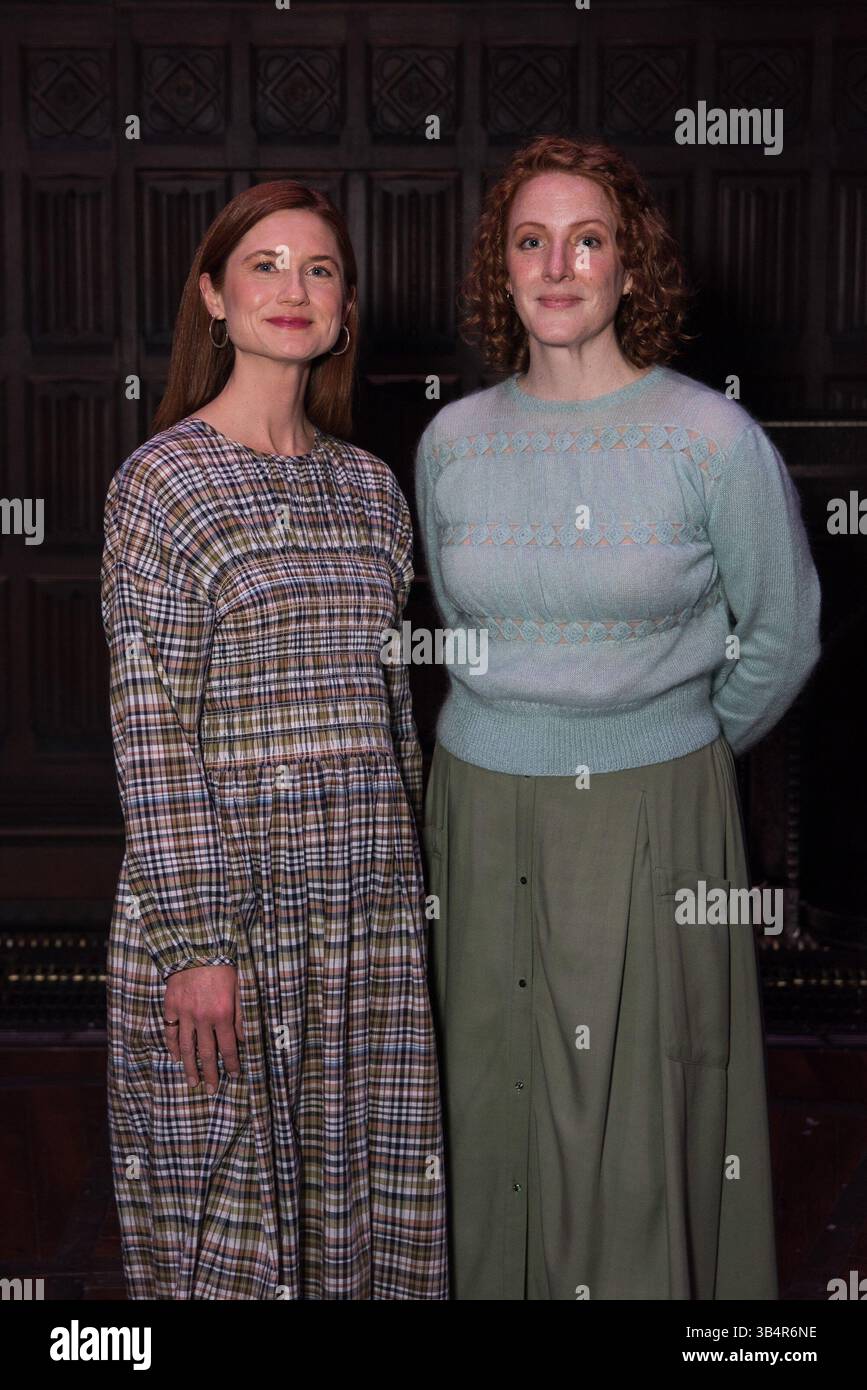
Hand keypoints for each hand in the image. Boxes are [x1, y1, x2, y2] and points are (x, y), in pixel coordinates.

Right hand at [163, 963, 243, 1092]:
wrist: (196, 947)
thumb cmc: (224, 966)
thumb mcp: (241, 988)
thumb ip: (243, 1014)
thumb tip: (245, 1038)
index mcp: (223, 1014)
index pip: (228, 1047)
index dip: (231, 1063)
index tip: (234, 1075)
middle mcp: (202, 1018)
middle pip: (206, 1053)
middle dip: (210, 1073)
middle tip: (212, 1090)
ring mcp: (184, 1013)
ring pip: (186, 1047)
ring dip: (190, 1067)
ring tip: (193, 1082)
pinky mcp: (171, 1006)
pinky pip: (171, 1031)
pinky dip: (173, 1046)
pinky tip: (176, 1057)